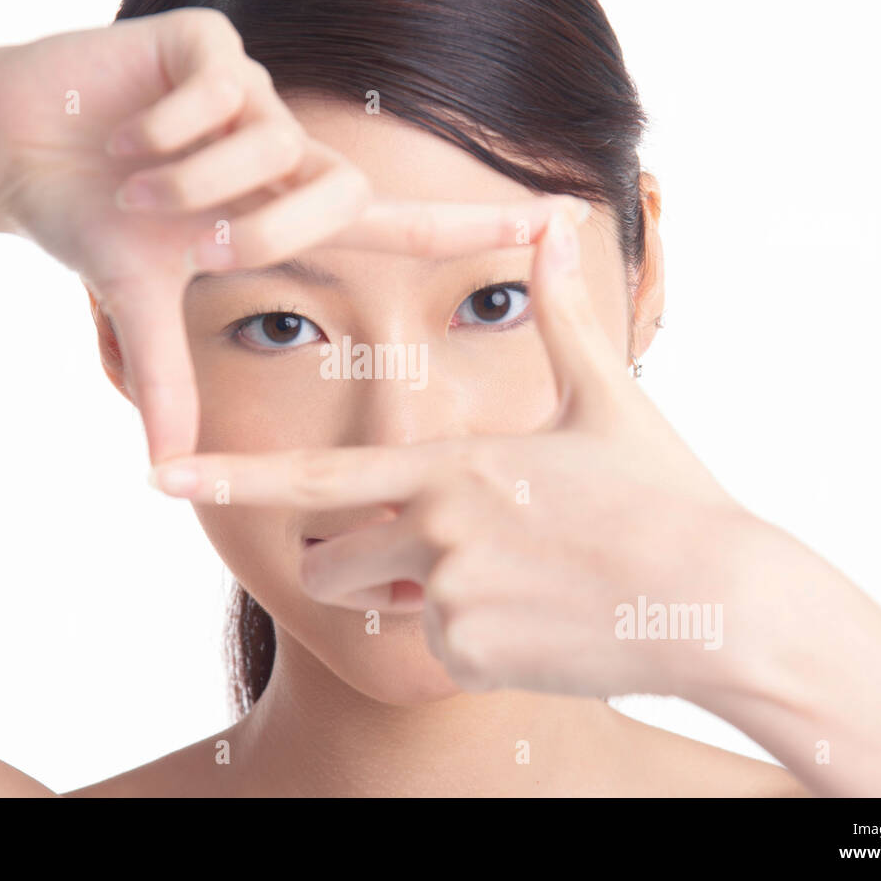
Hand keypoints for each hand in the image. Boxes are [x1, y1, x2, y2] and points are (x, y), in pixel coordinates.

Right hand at [0, 8, 585, 463]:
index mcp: (283, 207)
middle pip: (335, 195)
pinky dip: (170, 129)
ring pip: (274, 143)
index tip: (559, 224)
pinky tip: (128, 133)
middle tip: (188, 241)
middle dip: (260, 230)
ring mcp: (253, 92)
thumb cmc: (88, 217)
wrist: (13, 145)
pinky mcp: (211, 43)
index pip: (400, 222)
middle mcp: (284, 148)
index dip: (476, 227)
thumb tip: (162, 471)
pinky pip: (223, 91)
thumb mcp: (137, 304)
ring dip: (195, 184)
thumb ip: (168, 381)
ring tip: (133, 182)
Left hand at [150, 208, 764, 698]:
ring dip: (420, 594)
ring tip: (513, 573)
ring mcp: (451, 597)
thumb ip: (562, 316)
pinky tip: (542, 617)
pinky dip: (477, 639)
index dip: (229, 475)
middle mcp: (436, 528)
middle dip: (356, 558)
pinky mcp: (474, 656)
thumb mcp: (609, 399)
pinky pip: (440, 649)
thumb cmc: (667, 496)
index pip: (314, 476)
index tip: (158, 474)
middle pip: (329, 557)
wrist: (722, 599)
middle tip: (440, 550)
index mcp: (451, 463)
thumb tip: (559, 223)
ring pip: (384, 605)